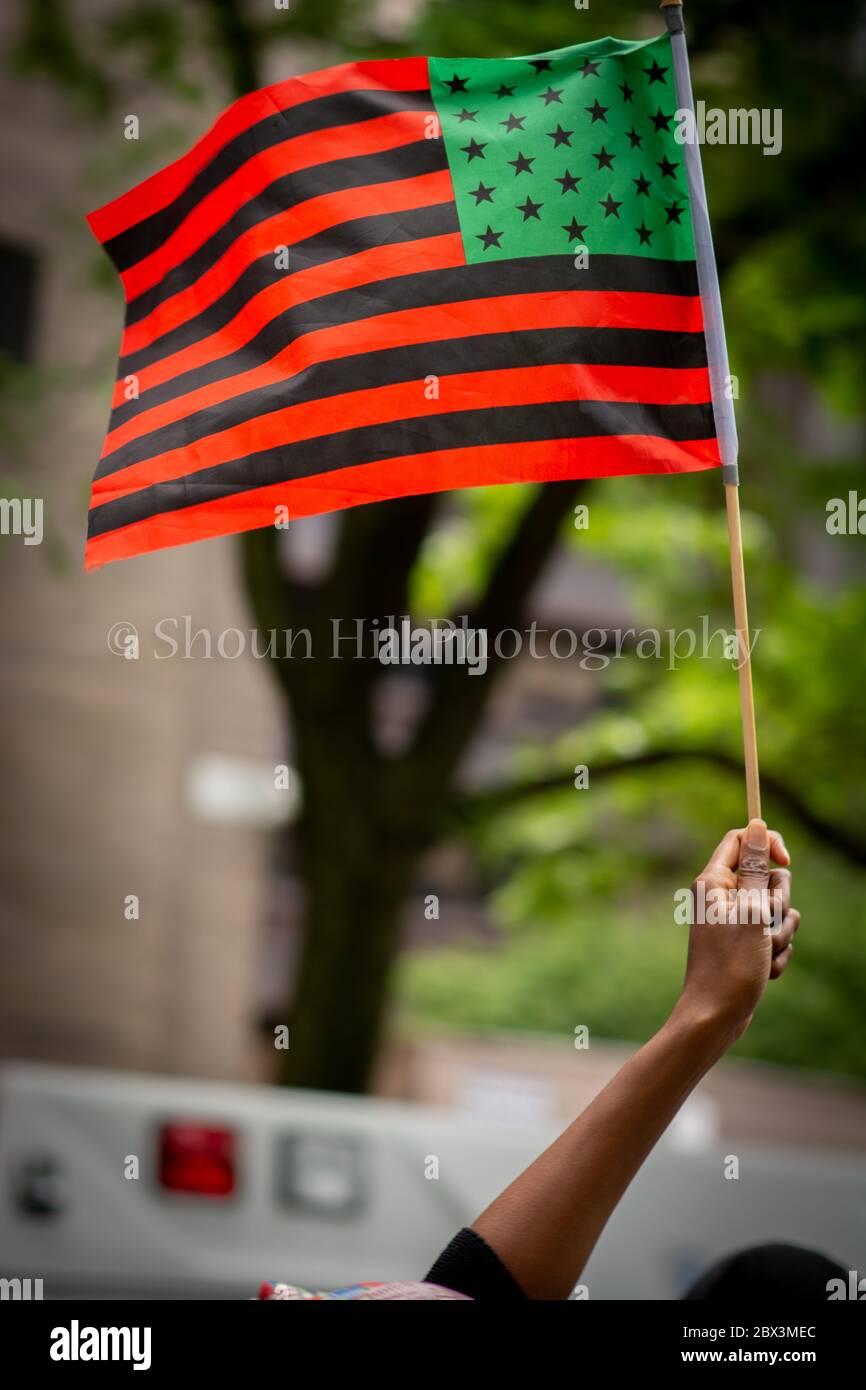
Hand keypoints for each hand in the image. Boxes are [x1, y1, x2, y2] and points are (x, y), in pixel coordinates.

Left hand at [676, 819, 798, 1047]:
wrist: (716, 1016)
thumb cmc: (730, 965)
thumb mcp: (750, 911)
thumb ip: (756, 868)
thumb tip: (757, 825)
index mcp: (713, 881)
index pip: (742, 840)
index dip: (768, 843)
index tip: (786, 861)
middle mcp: (722, 897)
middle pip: (768, 876)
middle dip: (778, 902)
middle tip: (765, 925)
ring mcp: (735, 922)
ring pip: (777, 909)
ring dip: (780, 933)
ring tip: (764, 953)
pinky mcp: (747, 944)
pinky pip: (775, 935)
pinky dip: (776, 952)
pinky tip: (765, 971)